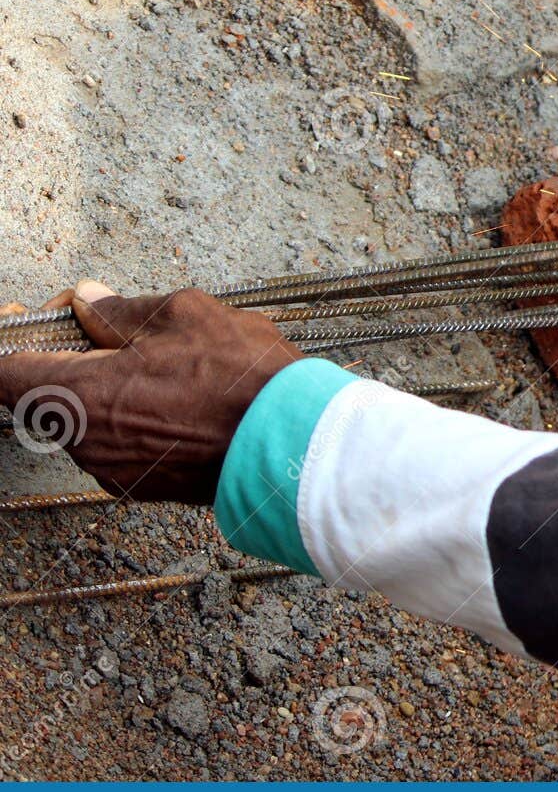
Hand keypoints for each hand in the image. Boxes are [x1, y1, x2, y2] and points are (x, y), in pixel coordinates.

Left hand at [0, 282, 302, 504]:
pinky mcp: (146, 488)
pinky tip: (183, 400)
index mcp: (78, 395)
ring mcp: (115, 471)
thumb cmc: (241, 381)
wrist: (294, 443)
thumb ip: (122, 310)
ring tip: (167, 368)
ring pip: (90, 421)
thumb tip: (92, 303)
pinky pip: (122, 445)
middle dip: (75, 360)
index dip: (15, 338)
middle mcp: (85, 442)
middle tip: (118, 333)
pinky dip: (138, 420)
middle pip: (50, 395)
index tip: (31, 321)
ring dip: (111, 392)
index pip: (6, 371)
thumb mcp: (184, 315)